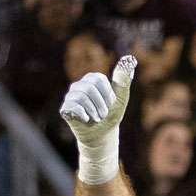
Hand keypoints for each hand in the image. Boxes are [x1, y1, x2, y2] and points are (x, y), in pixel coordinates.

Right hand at [59, 57, 137, 184]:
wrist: (102, 136)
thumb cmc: (111, 116)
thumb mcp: (121, 99)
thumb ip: (123, 81)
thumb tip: (130, 60)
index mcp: (93, 79)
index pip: (98, 79)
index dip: (107, 94)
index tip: (111, 104)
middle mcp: (80, 85)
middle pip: (89, 87)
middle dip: (101, 104)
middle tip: (104, 114)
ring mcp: (71, 96)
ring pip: (81, 96)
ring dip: (93, 110)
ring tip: (97, 118)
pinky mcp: (65, 108)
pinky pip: (72, 106)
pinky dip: (83, 114)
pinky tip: (86, 119)